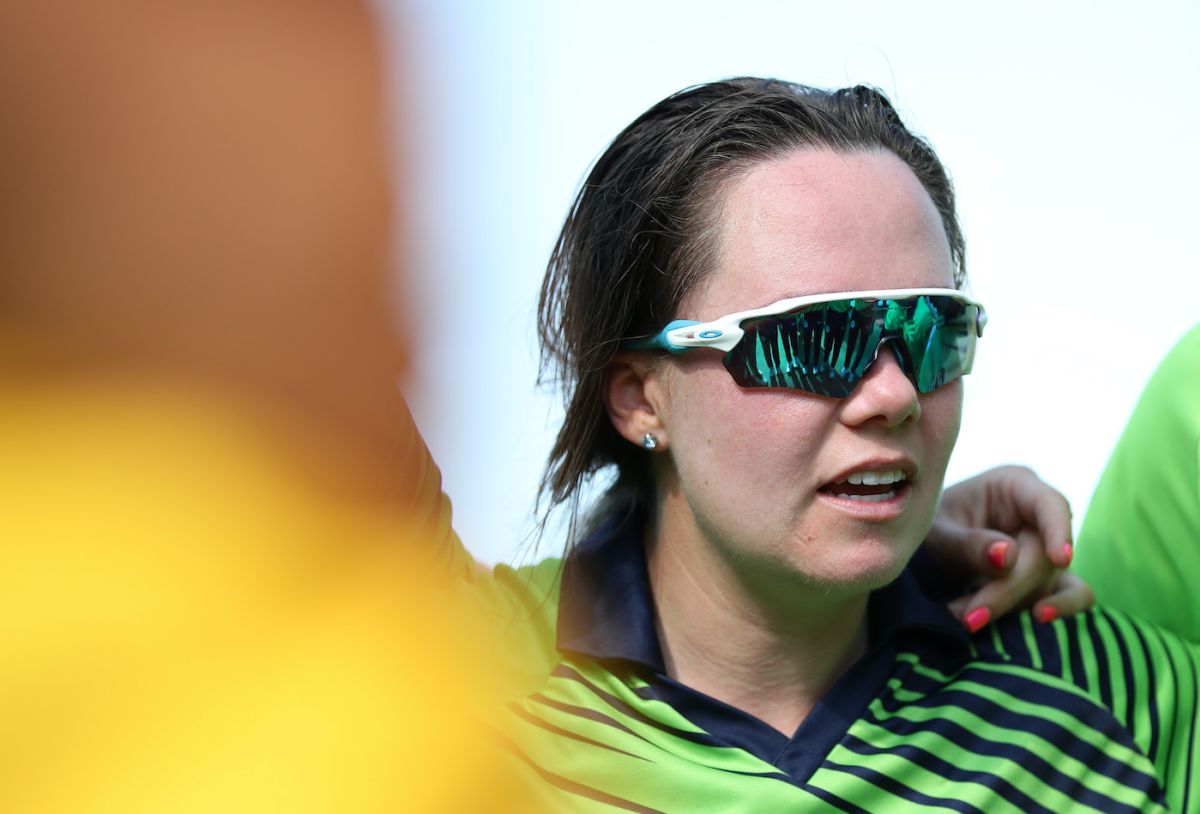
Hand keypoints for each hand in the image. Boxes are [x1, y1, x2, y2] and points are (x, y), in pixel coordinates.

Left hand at [924, 466, 1094, 631]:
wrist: (927, 547)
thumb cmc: (932, 526)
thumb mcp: (938, 530)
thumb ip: (968, 544)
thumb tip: (1009, 558)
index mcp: (1014, 486)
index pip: (1050, 503)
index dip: (1059, 531)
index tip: (1060, 560)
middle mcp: (1038, 515)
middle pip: (1043, 554)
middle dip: (1007, 589)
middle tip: (970, 617)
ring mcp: (1047, 547)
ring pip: (1050, 580)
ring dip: (1012, 604)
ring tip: (967, 618)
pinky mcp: (1049, 577)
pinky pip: (1072, 594)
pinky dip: (1057, 609)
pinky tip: (1032, 623)